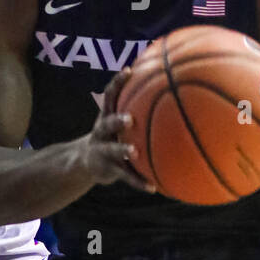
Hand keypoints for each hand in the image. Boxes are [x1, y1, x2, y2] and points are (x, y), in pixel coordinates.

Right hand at [81, 68, 155, 190]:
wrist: (87, 161)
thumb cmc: (113, 134)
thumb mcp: (118, 119)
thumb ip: (139, 106)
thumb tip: (173, 88)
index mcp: (106, 115)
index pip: (110, 94)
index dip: (118, 82)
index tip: (129, 71)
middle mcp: (101, 131)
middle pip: (107, 123)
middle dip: (117, 120)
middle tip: (129, 119)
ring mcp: (102, 151)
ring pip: (112, 150)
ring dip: (122, 150)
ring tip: (134, 152)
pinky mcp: (108, 169)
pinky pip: (125, 176)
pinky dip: (138, 182)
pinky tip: (153, 189)